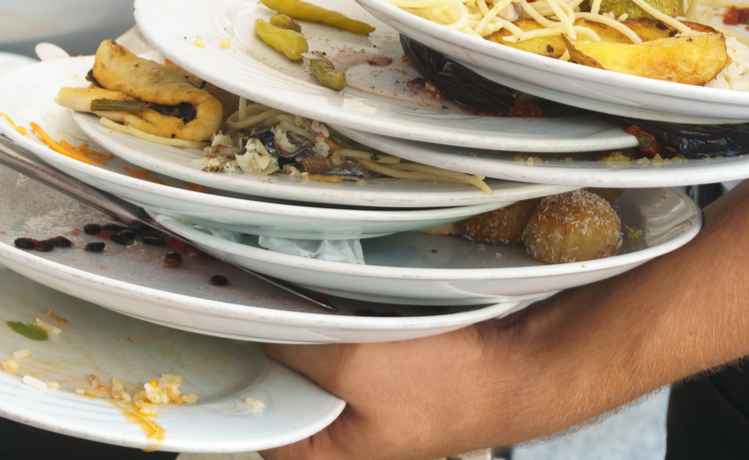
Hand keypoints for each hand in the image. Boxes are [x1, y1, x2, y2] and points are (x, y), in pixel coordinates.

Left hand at [257, 311, 543, 459]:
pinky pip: (347, 347)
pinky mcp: (387, 378)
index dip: (238, 370)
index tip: (228, 327)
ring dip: (314, 332)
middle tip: (271, 306)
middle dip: (279, 346)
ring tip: (315, 304)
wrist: (520, 368)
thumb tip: (255, 330)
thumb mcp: (354, 364)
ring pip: (316, 362)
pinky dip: (344, 325)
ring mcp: (366, 407)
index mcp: (325, 458)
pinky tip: (348, 306)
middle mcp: (342, 439)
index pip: (255, 416)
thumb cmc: (452, 387)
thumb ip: (294, 350)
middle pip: (282, 384)